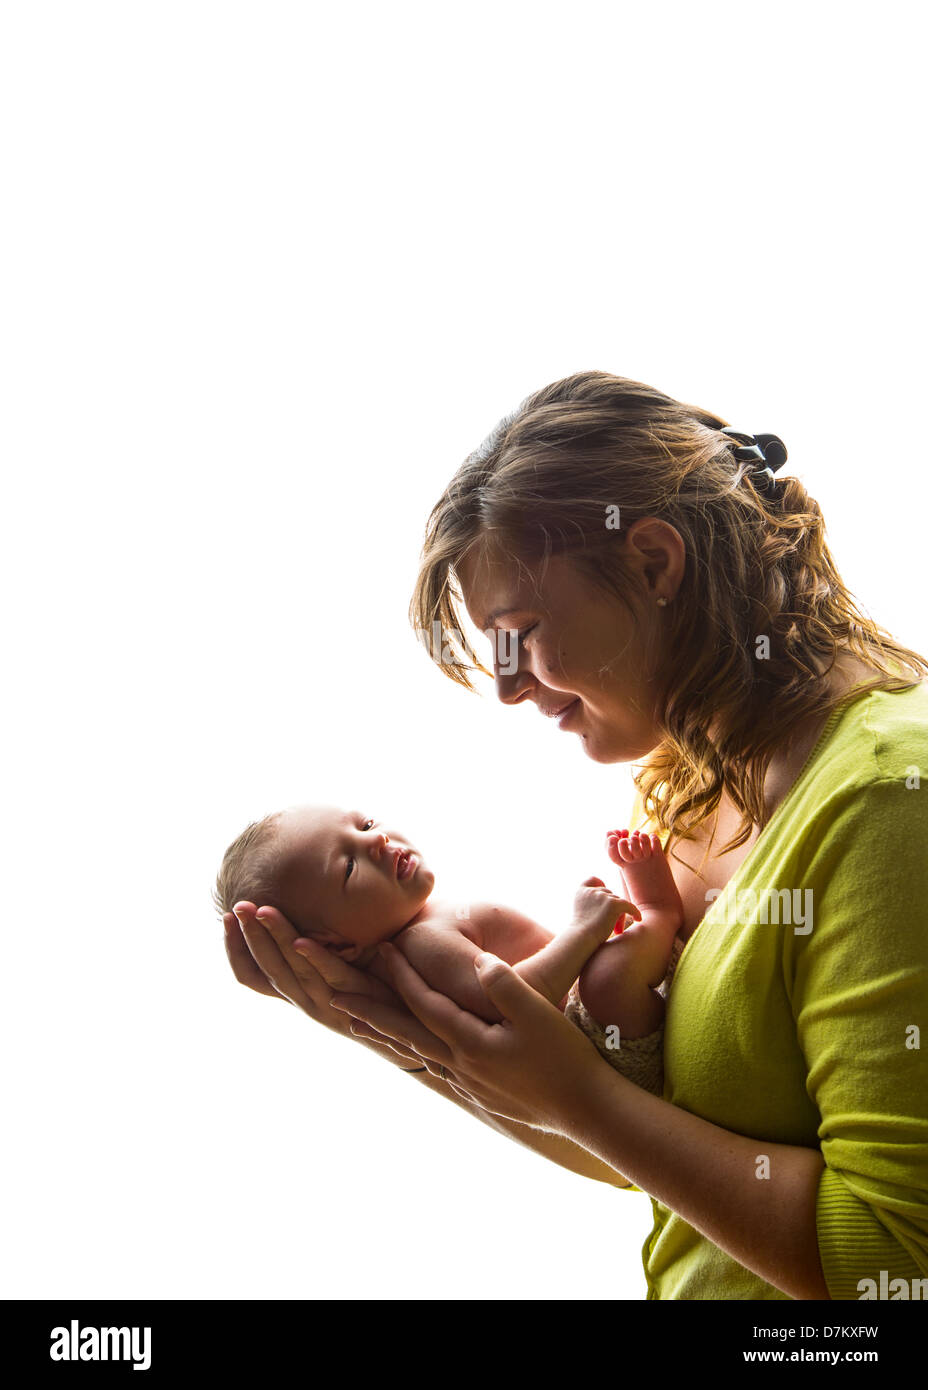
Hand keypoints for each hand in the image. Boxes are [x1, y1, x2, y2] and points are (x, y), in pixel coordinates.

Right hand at [223, 902, 447, 1070]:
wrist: (424, 1026)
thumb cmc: (385, 991)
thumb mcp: (344, 969)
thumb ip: (324, 950)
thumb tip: (299, 916)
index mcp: (302, 994)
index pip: (255, 976)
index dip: (237, 950)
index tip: (227, 918)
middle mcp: (310, 1002)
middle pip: (268, 970)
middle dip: (249, 938)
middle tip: (236, 907)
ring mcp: (332, 1004)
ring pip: (294, 972)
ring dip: (274, 941)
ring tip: (259, 911)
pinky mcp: (360, 999)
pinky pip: (332, 977)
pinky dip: (316, 959)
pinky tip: (302, 940)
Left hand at [333, 941, 610, 1132]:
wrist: (588, 1111)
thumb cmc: (566, 1059)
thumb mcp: (539, 1014)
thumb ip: (504, 986)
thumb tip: (478, 960)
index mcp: (469, 1042)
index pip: (423, 1002)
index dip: (400, 974)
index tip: (378, 949)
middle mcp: (460, 1064)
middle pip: (404, 1031)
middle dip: (367, 1009)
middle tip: (331, 993)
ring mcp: (467, 1082)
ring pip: (414, 1050)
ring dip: (384, 1032)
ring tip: (355, 1020)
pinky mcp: (479, 1092)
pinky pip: (432, 1063)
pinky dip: (410, 1050)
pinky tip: (409, 1048)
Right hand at [573, 875, 640, 935]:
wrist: (582, 938)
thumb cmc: (582, 932)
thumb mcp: (583, 914)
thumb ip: (592, 905)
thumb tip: (612, 902)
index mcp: (581, 892)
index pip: (592, 880)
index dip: (600, 884)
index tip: (605, 891)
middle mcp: (592, 891)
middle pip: (610, 895)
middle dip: (612, 909)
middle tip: (612, 927)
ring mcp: (603, 896)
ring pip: (619, 903)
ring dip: (619, 917)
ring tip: (617, 931)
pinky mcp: (614, 904)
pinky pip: (629, 906)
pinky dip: (635, 912)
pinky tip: (638, 919)